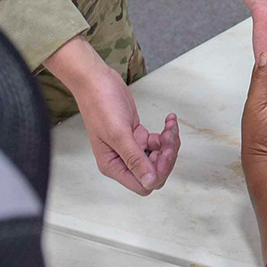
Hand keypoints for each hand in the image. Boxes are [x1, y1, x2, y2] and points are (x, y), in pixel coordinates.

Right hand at [45, 37, 179, 194]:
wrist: (97, 81)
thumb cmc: (100, 105)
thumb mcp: (118, 134)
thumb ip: (134, 159)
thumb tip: (149, 182)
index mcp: (114, 166)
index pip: (143, 185)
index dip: (158, 172)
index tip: (164, 152)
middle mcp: (122, 160)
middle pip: (155, 172)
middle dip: (167, 155)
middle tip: (169, 136)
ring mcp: (131, 147)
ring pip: (159, 157)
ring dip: (169, 142)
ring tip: (169, 125)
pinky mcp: (137, 135)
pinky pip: (158, 142)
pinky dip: (166, 133)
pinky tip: (169, 120)